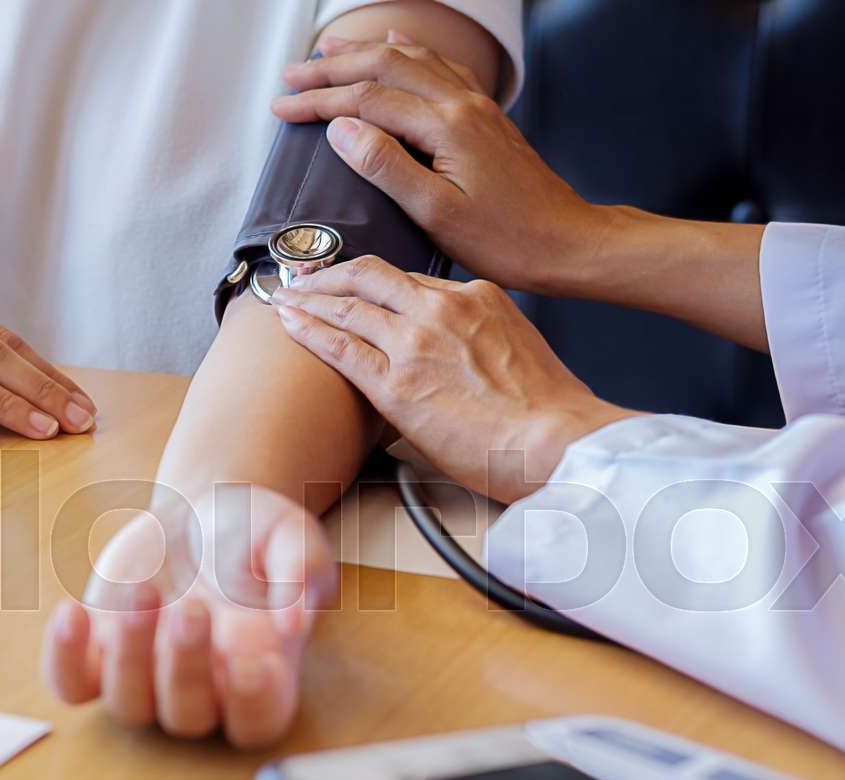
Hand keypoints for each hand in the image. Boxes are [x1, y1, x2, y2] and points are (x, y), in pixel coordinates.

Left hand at [43, 485, 337, 747]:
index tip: (252, 665)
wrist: (200, 514)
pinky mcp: (99, 655)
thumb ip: (302, 570)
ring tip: (145, 592)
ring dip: (130, 656)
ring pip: (129, 703)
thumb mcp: (292, 534)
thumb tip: (292, 622)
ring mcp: (146, 677)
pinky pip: (71, 682)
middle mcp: (204, 690)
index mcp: (262, 673)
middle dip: (185, 667)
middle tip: (194, 608)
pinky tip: (72, 612)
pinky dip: (63, 658)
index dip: (253, 706)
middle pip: (188, 715)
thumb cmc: (256, 532)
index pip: (258, 721)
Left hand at [269, 257, 635, 501]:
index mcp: (477, 298)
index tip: (357, 285)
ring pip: (348, 305)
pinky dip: (309, 330)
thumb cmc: (549, 411)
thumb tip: (457, 360)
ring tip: (287, 298)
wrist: (557, 440)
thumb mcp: (519, 348)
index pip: (411, 280)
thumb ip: (482, 340)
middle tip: (307, 278)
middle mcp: (442, 309)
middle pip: (371, 276)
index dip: (375, 282)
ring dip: (310, 298)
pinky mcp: (396, 383)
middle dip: (331, 275)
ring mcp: (416, 343)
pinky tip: (291, 324)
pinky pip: (340, 347)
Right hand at [273, 35, 605, 293]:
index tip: (283, 109)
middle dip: (332, 68)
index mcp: (446, 126)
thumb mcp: (437, 214)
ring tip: (329, 52)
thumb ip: (386, 167)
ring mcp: (477, 106)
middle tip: (292, 76)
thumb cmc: (506, 240)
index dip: (319, 102)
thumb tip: (342, 130)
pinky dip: (408, 53)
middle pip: (385, 67)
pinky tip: (397, 46)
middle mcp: (462, 104)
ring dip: (365, 53)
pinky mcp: (486, 116)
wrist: (566, 242)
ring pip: (412, 58)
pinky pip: (440, 66)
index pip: (367, 100)